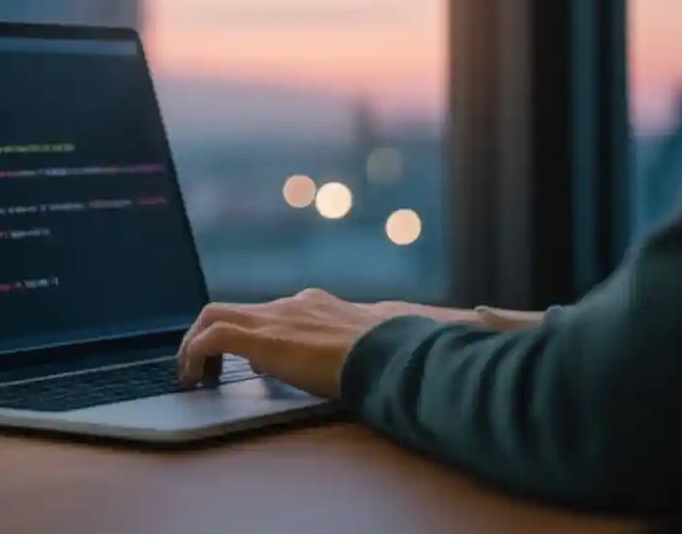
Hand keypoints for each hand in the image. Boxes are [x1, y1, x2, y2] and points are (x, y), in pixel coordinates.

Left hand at [176, 292, 546, 398]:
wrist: (408, 358)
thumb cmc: (423, 354)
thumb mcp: (435, 340)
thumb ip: (457, 329)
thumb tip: (491, 315)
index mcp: (338, 309)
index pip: (293, 311)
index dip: (272, 330)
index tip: (264, 351)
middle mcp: (304, 306)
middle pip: (247, 310)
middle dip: (225, 335)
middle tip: (210, 367)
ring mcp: (281, 319)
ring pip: (216, 315)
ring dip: (197, 343)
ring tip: (192, 375)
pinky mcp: (264, 337)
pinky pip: (209, 336)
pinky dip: (191, 352)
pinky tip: (190, 376)